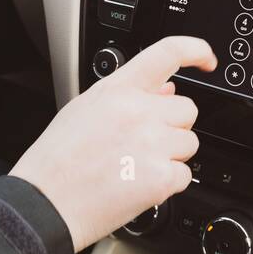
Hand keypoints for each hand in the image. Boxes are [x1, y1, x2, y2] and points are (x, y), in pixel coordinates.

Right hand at [10, 36, 216, 252]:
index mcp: (117, 89)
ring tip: (136, 166)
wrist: (45, 203)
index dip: (196, 50)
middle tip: (143, 143)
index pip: (168, 53)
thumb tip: (167, 88)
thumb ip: (127, 95)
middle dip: (172, 126)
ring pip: (189, 143)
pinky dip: (167, 184)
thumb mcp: (84, 110)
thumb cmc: (56, 159)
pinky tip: (138, 185)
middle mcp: (138, 110)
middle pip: (187, 109)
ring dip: (171, 156)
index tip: (207, 59)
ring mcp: (152, 143)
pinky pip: (185, 175)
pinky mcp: (161, 177)